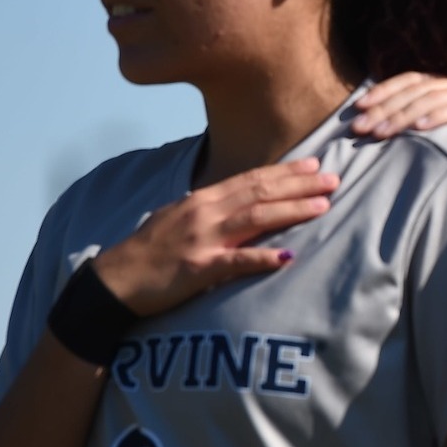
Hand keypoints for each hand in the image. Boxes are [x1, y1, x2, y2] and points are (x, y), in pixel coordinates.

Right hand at [92, 158, 336, 316]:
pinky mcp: (199, 269)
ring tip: (324, 205)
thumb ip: (209, 209)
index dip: (285, 172)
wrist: (113, 282)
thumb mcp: (177, 219)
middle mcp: (204, 213)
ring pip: (255, 218)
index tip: (315, 164)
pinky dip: (264, 258)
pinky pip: (236, 262)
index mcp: (201, 200)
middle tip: (333, 178)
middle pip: (259, 193)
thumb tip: (235, 200)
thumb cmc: (148, 253)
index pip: (250, 179)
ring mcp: (202, 240)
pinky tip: (289, 256)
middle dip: (299, 185)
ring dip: (292, 211)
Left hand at [353, 73, 446, 183]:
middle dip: (386, 106)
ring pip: (435, 96)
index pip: (412, 81)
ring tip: (381, 131)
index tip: (358, 109)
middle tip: (361, 127)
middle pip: (419, 88)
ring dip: (404, 114)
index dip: (383, 91)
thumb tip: (389, 139)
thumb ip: (431, 135)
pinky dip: (438, 116)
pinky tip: (418, 127)